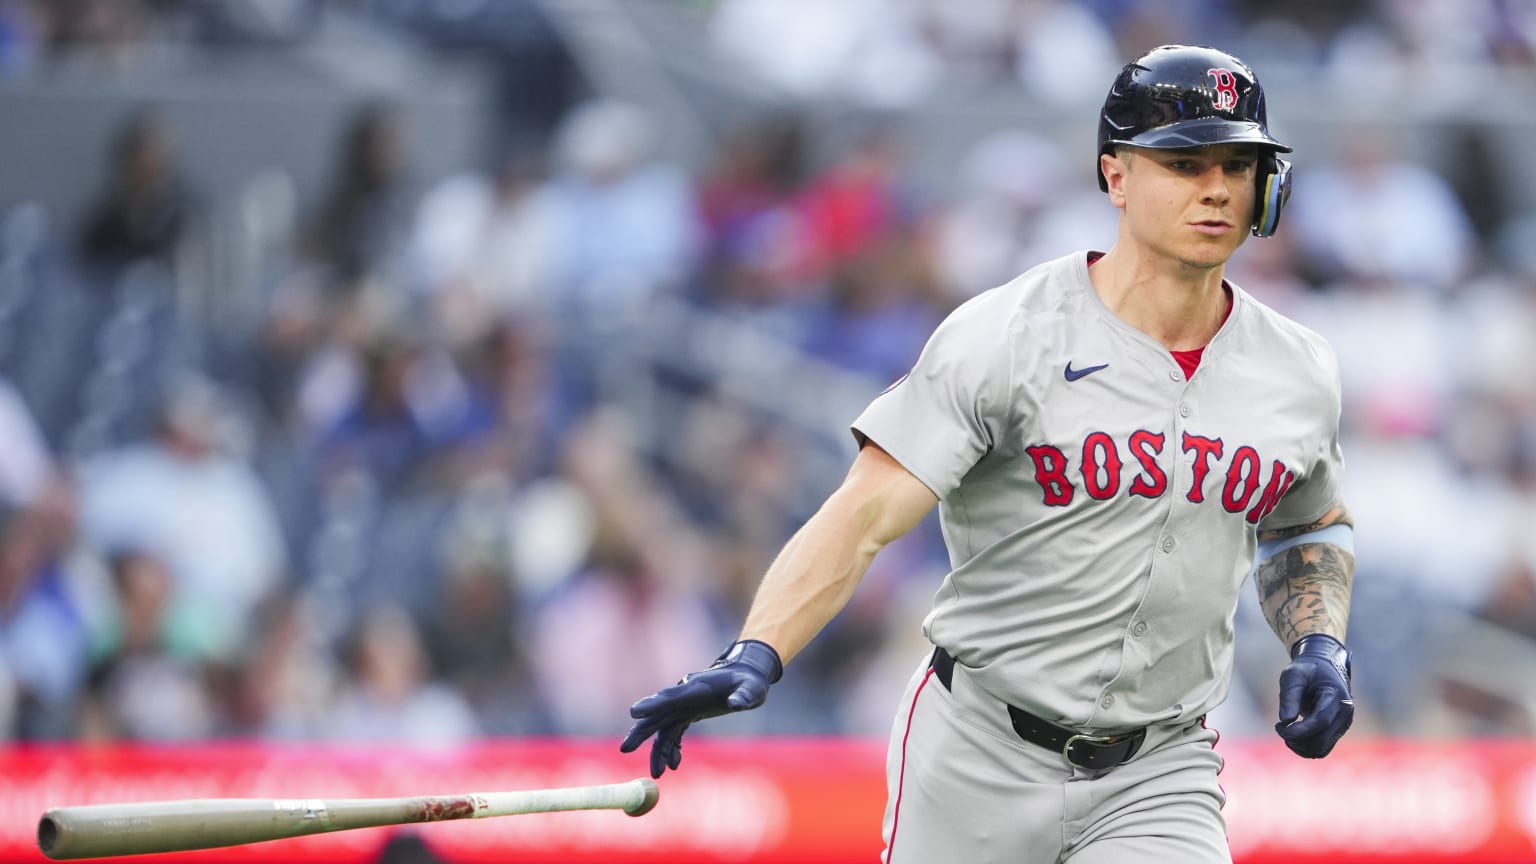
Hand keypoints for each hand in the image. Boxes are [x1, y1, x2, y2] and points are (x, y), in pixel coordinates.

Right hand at [619, 640, 782, 777]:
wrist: (746, 676)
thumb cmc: (750, 682)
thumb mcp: (753, 689)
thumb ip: (744, 696)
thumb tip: (736, 704)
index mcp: (696, 687)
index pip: (670, 696)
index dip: (652, 704)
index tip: (634, 712)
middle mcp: (684, 696)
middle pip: (656, 714)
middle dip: (641, 732)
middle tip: (625, 749)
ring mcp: (684, 705)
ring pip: (662, 729)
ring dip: (658, 751)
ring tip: (658, 774)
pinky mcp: (688, 713)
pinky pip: (673, 733)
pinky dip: (671, 749)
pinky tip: (674, 765)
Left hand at [1274, 633, 1353, 758]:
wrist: (1323, 668)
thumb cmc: (1307, 671)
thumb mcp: (1293, 675)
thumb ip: (1289, 696)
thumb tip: (1286, 721)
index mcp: (1336, 697)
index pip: (1320, 721)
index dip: (1298, 730)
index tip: (1279, 726)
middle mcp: (1344, 714)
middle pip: (1320, 739)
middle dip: (1295, 738)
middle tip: (1278, 727)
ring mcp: (1342, 725)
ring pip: (1320, 748)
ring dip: (1298, 746)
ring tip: (1284, 730)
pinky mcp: (1336, 732)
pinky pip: (1321, 750)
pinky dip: (1304, 749)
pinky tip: (1292, 738)